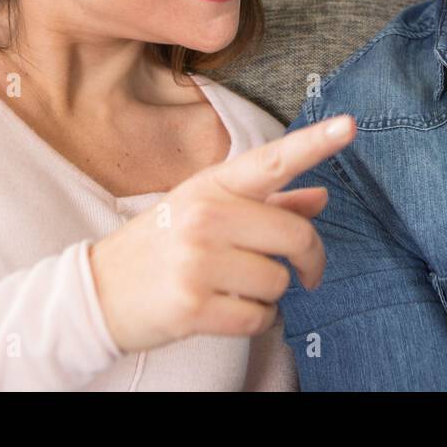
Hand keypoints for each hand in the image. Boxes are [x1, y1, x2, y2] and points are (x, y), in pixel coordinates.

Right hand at [88, 115, 354, 352]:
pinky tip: (228, 310)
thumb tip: (321, 198)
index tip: (350, 126)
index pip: (273, 161)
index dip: (314, 143)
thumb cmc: (164, 246)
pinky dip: (255, 321)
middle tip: (308, 272)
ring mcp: (197, 261)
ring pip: (279, 282)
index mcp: (212, 186)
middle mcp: (205, 217)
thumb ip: (269, 203)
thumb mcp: (208, 211)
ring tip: (237, 288)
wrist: (96, 292)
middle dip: (311, 259)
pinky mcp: (192, 306)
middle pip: (295, 236)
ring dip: (271, 294)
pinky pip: (259, 318)